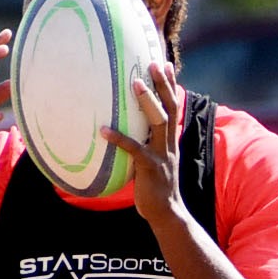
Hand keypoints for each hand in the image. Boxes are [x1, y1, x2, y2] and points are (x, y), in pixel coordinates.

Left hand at [103, 61, 186, 229]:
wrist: (167, 215)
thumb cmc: (156, 189)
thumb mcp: (155, 162)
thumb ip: (146, 145)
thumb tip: (126, 131)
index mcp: (171, 141)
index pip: (174, 108)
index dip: (171, 87)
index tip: (166, 65)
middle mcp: (169, 144)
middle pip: (170, 108)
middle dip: (164, 85)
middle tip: (154, 64)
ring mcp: (162, 156)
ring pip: (158, 122)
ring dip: (147, 101)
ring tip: (134, 83)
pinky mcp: (150, 169)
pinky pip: (134, 150)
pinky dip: (119, 138)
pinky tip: (103, 130)